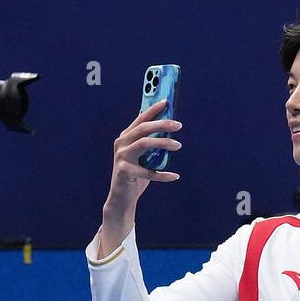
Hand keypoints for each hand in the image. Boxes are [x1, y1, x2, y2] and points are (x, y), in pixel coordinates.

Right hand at [104, 99, 181, 215]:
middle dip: (162, 124)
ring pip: (144, 143)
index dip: (153, 110)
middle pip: (143, 128)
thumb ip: (149, 141)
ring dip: (163, 143)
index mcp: (125, 137)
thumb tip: (165, 126)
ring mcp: (121, 157)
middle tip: (179, 125)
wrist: (121, 199)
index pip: (140, 119)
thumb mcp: (142, 156)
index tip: (166, 102)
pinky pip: (147, 172)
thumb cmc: (135, 175)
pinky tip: (174, 176)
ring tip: (178, 145)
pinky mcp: (124, 171)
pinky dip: (162, 175)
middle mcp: (121, 144)